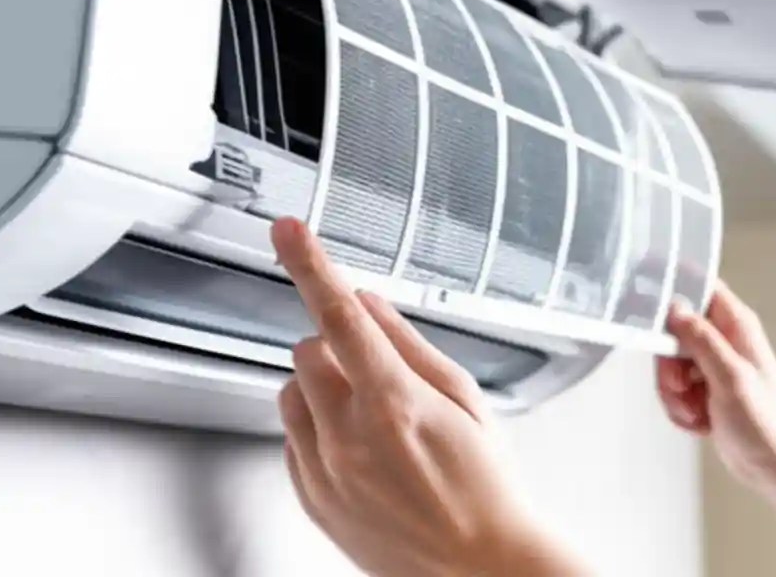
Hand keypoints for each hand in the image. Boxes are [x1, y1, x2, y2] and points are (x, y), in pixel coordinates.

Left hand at [271, 218, 586, 576]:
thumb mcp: (467, 400)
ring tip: (376, 420)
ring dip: (323, 389)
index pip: (338, 315)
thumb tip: (369, 303)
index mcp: (394, 402)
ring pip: (292, 392)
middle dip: (339, 349)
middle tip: (384, 376)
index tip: (288, 231)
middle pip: (308, 351)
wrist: (481, 566)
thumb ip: (410, 343)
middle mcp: (349, 436)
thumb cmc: (487, 487)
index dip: (310, 263)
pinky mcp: (312, 499)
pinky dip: (319, 431)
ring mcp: (325, 471)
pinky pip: (292, 439)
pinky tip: (366, 452)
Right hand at [656, 282, 775, 488]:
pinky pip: (675, 389)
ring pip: (670, 364)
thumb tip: (674, 308)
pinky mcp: (706, 389)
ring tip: (697, 411)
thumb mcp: (731, 377)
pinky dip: (681, 408)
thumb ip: (701, 339)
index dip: (672, 289)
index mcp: (736, 325)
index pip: (699, 286)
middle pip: (673, 331)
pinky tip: (701, 422)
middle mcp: (724, 340)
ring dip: (674, 393)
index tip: (648, 306)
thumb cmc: (767, 424)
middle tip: (683, 387)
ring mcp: (713, 365)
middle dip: (669, 366)